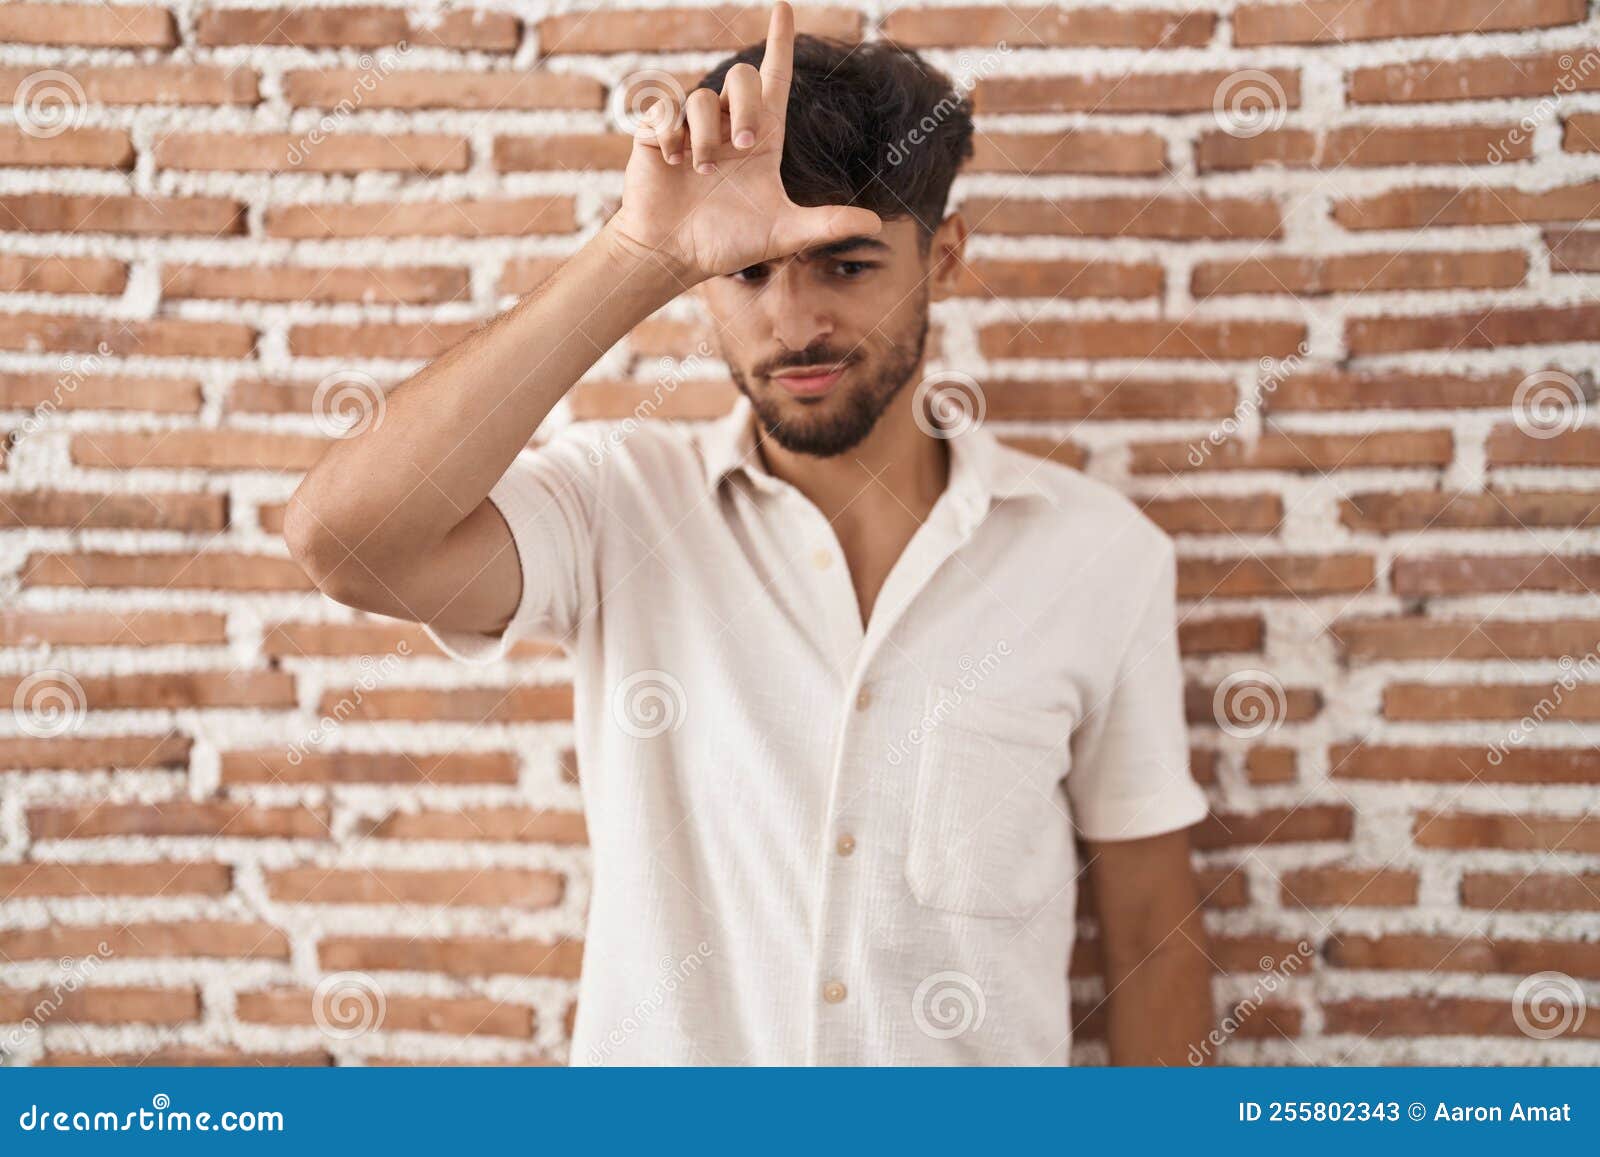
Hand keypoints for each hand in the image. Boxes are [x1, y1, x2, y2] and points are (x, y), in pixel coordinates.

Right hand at [603, 2, 882, 282]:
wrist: (674, 252)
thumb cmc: (727, 242)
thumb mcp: (782, 233)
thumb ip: (826, 224)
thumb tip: (876, 225)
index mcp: (762, 137)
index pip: (774, 77)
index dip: (780, 41)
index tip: (783, 7)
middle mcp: (728, 123)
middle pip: (742, 76)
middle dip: (746, 106)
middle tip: (742, 147)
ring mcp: (693, 126)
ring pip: (703, 97)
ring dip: (706, 136)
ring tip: (701, 170)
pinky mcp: (658, 130)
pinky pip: (666, 108)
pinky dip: (671, 134)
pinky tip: (672, 162)